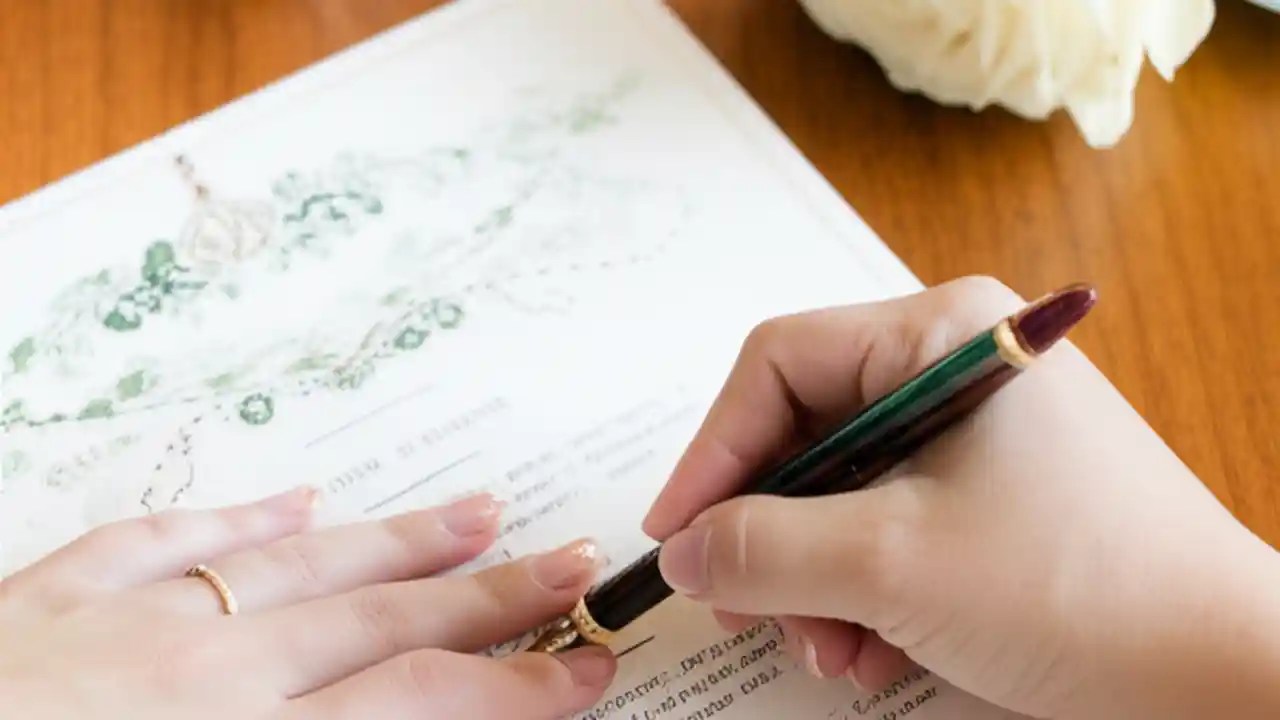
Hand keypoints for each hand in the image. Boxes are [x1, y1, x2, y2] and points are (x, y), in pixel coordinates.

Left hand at [0, 489, 615, 718]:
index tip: (585, 676)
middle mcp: (191, 678)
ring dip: (396, 540)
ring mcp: (114, 626)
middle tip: (570, 565)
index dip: (515, 694)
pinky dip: (241, 518)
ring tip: (477, 511)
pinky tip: (299, 496)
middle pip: (377, 623)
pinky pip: (162, 540)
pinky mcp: (38, 599)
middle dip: (489, 597)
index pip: (413, 713)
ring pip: (293, 565)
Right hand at [642, 276, 1279, 719]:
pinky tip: (871, 652)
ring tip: (828, 646)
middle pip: (807, 432)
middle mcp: (956, 364)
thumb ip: (763, 548)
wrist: (1225, 673)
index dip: (713, 451)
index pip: (778, 366)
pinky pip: (890, 526)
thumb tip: (684, 549)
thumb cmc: (1077, 587)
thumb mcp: (890, 563)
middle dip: (769, 532)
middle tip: (743, 605)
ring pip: (843, 491)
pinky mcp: (992, 494)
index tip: (675, 533)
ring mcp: (978, 432)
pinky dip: (864, 592)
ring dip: (814, 578)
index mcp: (941, 331)